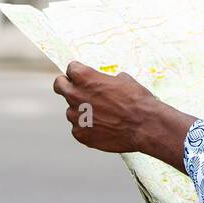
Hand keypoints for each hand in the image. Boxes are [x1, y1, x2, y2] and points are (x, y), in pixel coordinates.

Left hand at [53, 61, 191, 168]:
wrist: (144, 125)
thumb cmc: (136, 99)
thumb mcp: (123, 80)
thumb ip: (106, 81)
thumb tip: (105, 82)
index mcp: (84, 77)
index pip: (71, 68)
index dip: (79, 71)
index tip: (83, 75)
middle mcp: (75, 95)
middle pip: (59, 85)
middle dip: (65, 85)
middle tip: (75, 88)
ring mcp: (75, 116)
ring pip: (72, 110)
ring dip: (82, 110)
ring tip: (104, 115)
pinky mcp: (79, 134)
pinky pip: (79, 127)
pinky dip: (89, 127)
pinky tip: (105, 128)